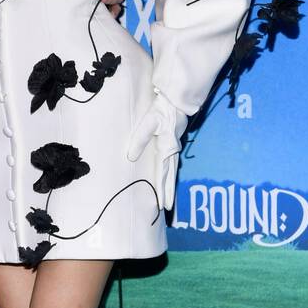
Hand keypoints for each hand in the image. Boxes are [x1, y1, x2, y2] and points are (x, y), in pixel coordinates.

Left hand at [126, 90, 188, 211]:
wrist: (176, 98)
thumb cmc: (162, 109)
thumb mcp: (149, 123)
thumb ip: (140, 140)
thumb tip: (130, 157)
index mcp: (167, 148)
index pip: (163, 174)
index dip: (162, 190)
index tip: (162, 204)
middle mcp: (172, 150)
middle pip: (170, 176)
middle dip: (168, 193)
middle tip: (167, 209)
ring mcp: (174, 146)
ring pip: (172, 170)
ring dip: (170, 185)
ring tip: (168, 198)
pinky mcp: (173, 142)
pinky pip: (172, 162)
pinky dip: (170, 173)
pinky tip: (168, 178)